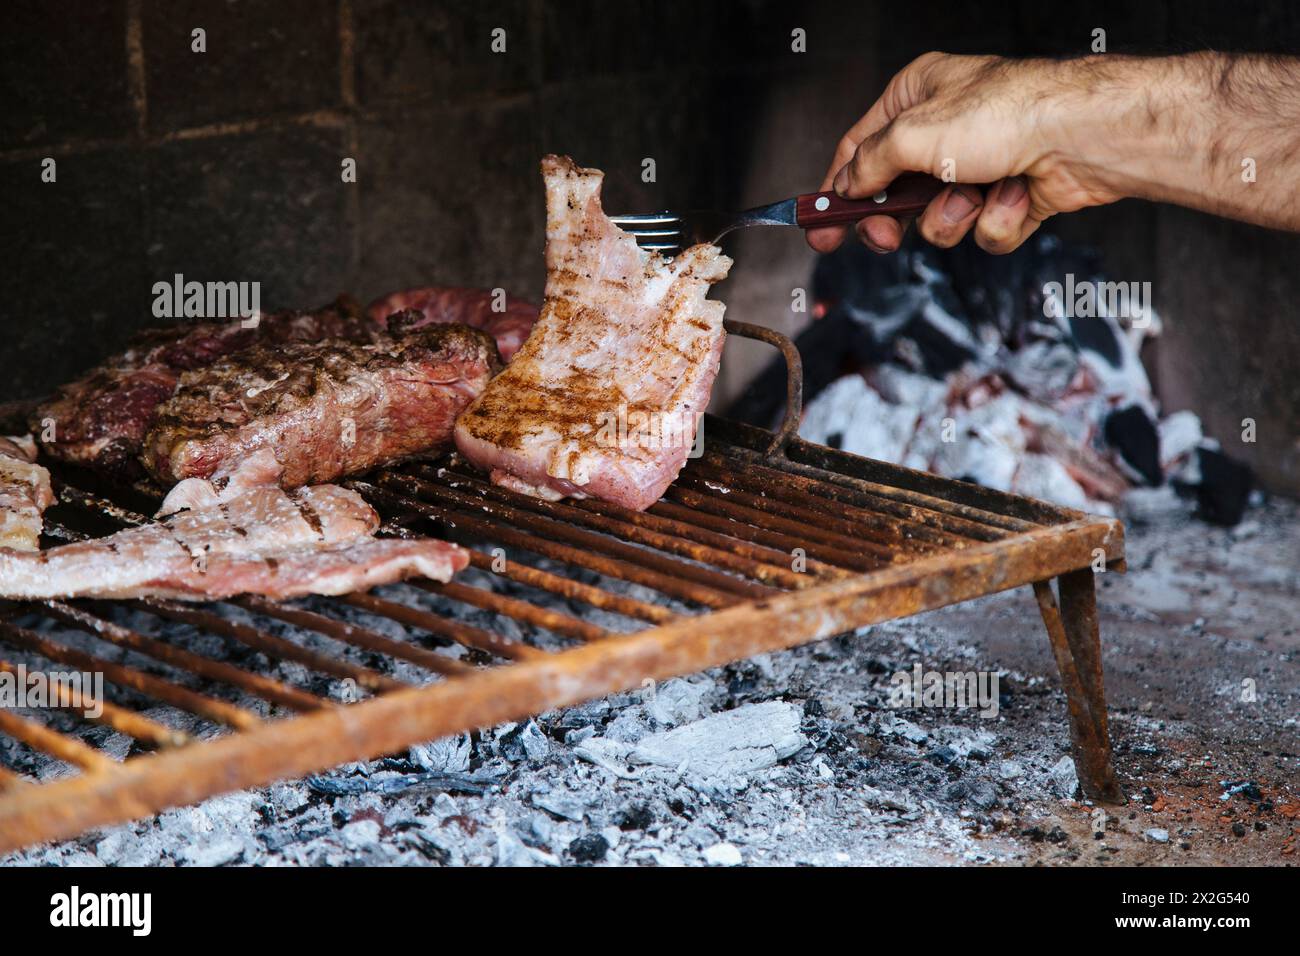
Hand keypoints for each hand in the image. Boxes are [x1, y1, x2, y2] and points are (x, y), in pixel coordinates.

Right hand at [807, 53, 1134, 255]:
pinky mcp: (1011, 198)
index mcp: (917, 96)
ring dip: (955, 216)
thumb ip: (869, 165)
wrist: (1083, 136)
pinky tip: (1017, 195)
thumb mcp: (913, 134)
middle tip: (887, 236)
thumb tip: (846, 187)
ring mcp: (980, 167)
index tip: (819, 227)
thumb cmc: (1008, 114)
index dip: (836, 192)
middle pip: (895, 193)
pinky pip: (984, 231)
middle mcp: (946, 130)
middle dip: (896, 219)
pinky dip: (998, 221)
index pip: (857, 149)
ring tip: (978, 194)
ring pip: (939, 219)